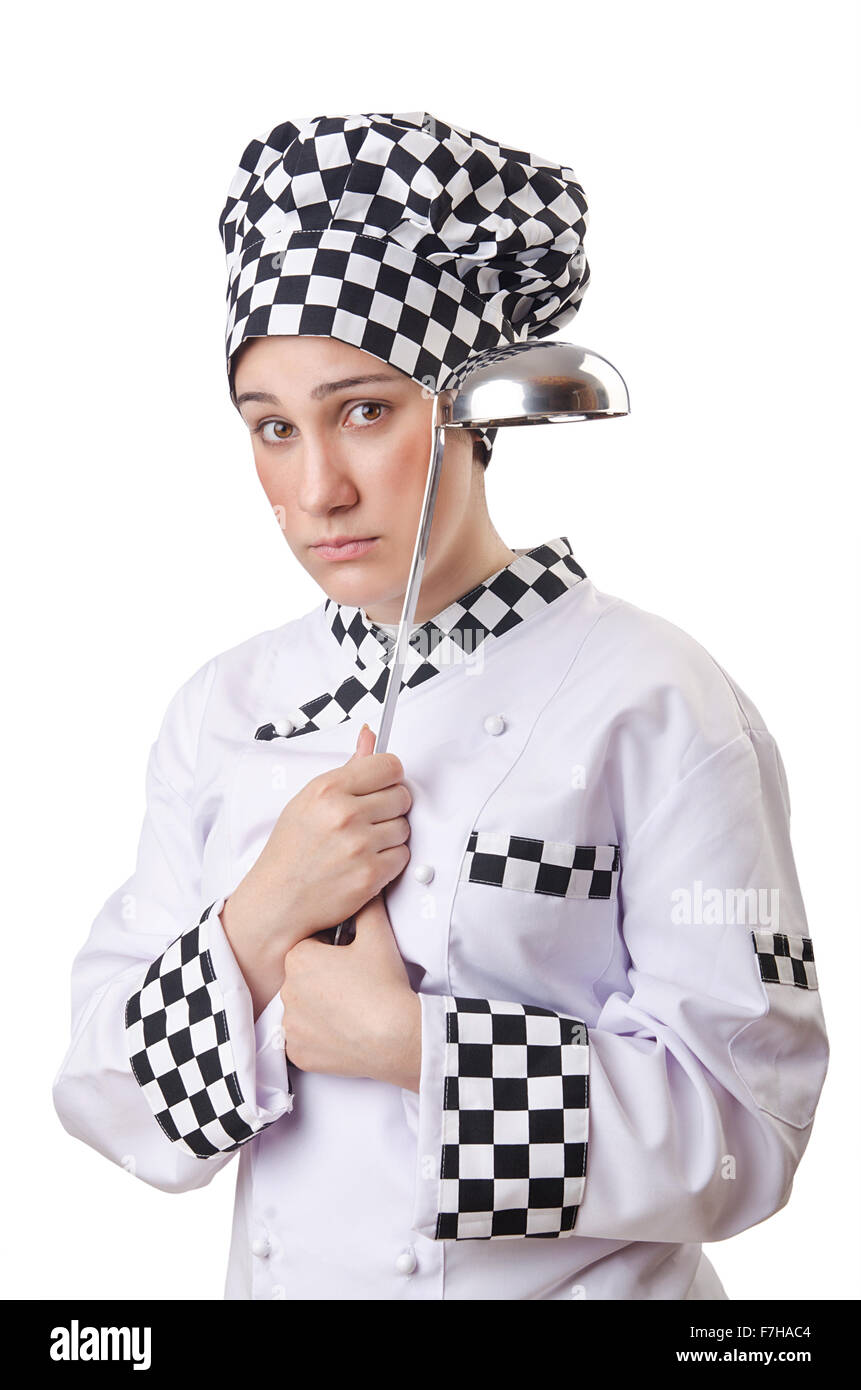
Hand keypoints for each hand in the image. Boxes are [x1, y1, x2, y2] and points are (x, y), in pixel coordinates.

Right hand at [220, 723, 411, 1017]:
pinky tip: (366, 863)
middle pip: (402, 795)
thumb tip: (370, 735)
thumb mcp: (309, 800)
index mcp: (327, 788)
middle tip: (368, 821)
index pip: (389, 765)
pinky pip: (402, 856)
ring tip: (362, 844)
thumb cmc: (290, 850)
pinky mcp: (371, 875)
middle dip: (391, 807)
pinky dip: (390, 861)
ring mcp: (359, 845)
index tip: (382, 786)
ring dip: (390, 836)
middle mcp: (344, 814)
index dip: (389, 777)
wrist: (277, 901)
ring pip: (405, 827)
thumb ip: (346, 769)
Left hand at [279, 893, 421, 1091]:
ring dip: (318, 1007)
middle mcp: (286, 991)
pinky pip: (302, 1039)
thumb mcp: (377, 934)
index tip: (350, 960)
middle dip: (323, 978)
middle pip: (303, 978)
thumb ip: (366, 905)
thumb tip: (365, 889)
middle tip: (353, 984)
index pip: (310, 946)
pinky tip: (341, 1030)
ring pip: (301, 1008)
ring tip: (349, 1008)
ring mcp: (290, 1026)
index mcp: (299, 958)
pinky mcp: (298, 1053)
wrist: (397, 1035)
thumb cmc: (384, 984)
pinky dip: (318, 1036)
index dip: (333, 951)